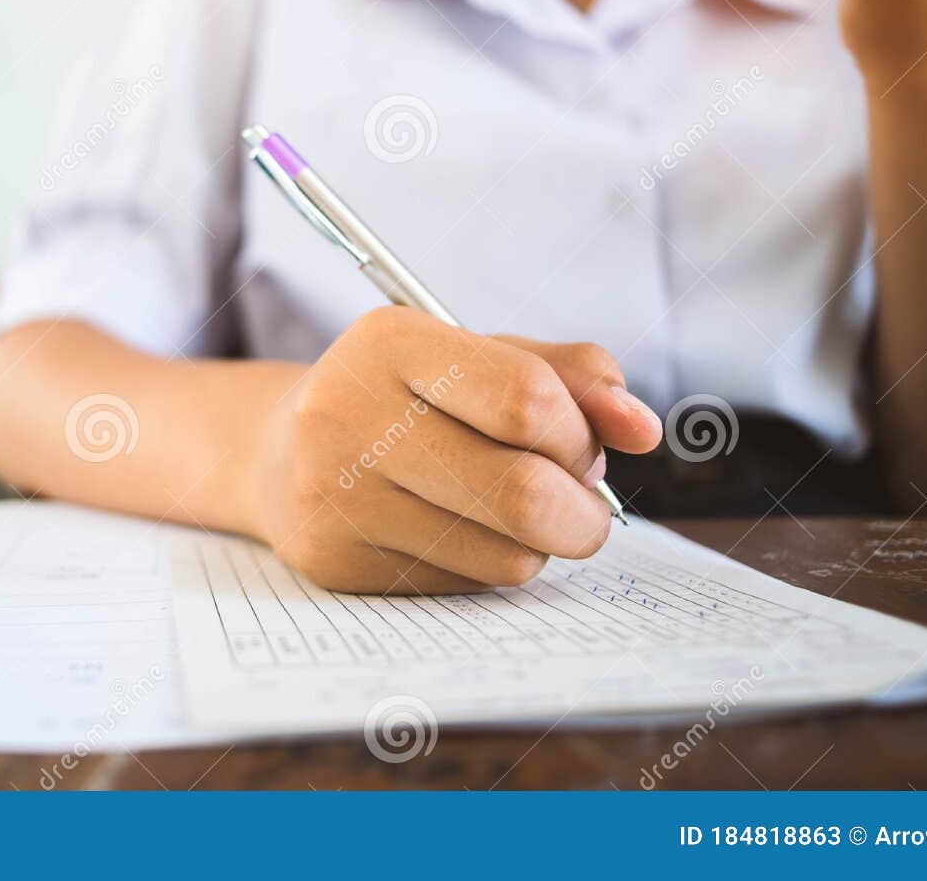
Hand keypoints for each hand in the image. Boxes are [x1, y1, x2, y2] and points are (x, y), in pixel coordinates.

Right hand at [244, 307, 663, 593]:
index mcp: (389, 342)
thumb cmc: (405, 396)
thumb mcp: (480, 357)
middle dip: (584, 511)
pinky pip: (465, 585)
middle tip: (582, 504)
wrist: (281, 452)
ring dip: (540, 543)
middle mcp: (348, 414)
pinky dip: (490, 565)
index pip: (527, 398)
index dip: (579, 433)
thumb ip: (572, 377)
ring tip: (516, 512)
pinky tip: (461, 533)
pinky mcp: (336, 561)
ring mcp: (336, 494)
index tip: (579, 443)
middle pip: (523, 492)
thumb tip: (645, 429)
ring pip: (505, 553)